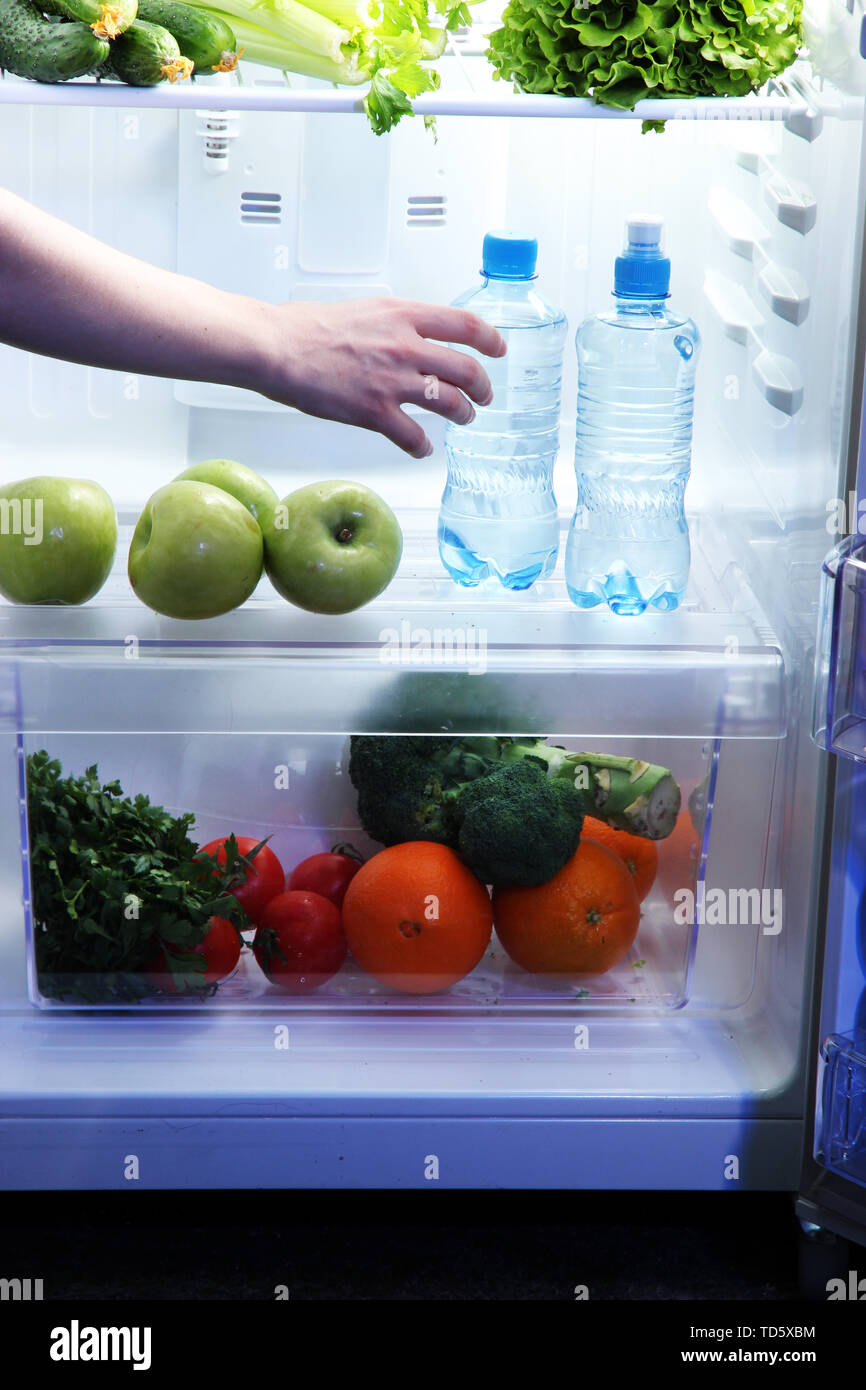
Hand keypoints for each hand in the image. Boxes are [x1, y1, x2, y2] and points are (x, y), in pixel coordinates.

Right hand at [256, 297, 506, 458]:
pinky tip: (422, 448)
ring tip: (464, 418)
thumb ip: (394, 324)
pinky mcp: (374, 412)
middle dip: (483, 387)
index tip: (498, 350)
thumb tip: (410, 337)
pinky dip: (423, 447)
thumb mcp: (364, 310)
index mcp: (403, 315)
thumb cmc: (307, 328)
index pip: (465, 325)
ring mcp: (392, 381)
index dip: (490, 340)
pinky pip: (414, 437)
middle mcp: (405, 346)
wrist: (276, 347)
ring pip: (450, 403)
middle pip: (466, 369)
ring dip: (464, 414)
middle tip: (484, 395)